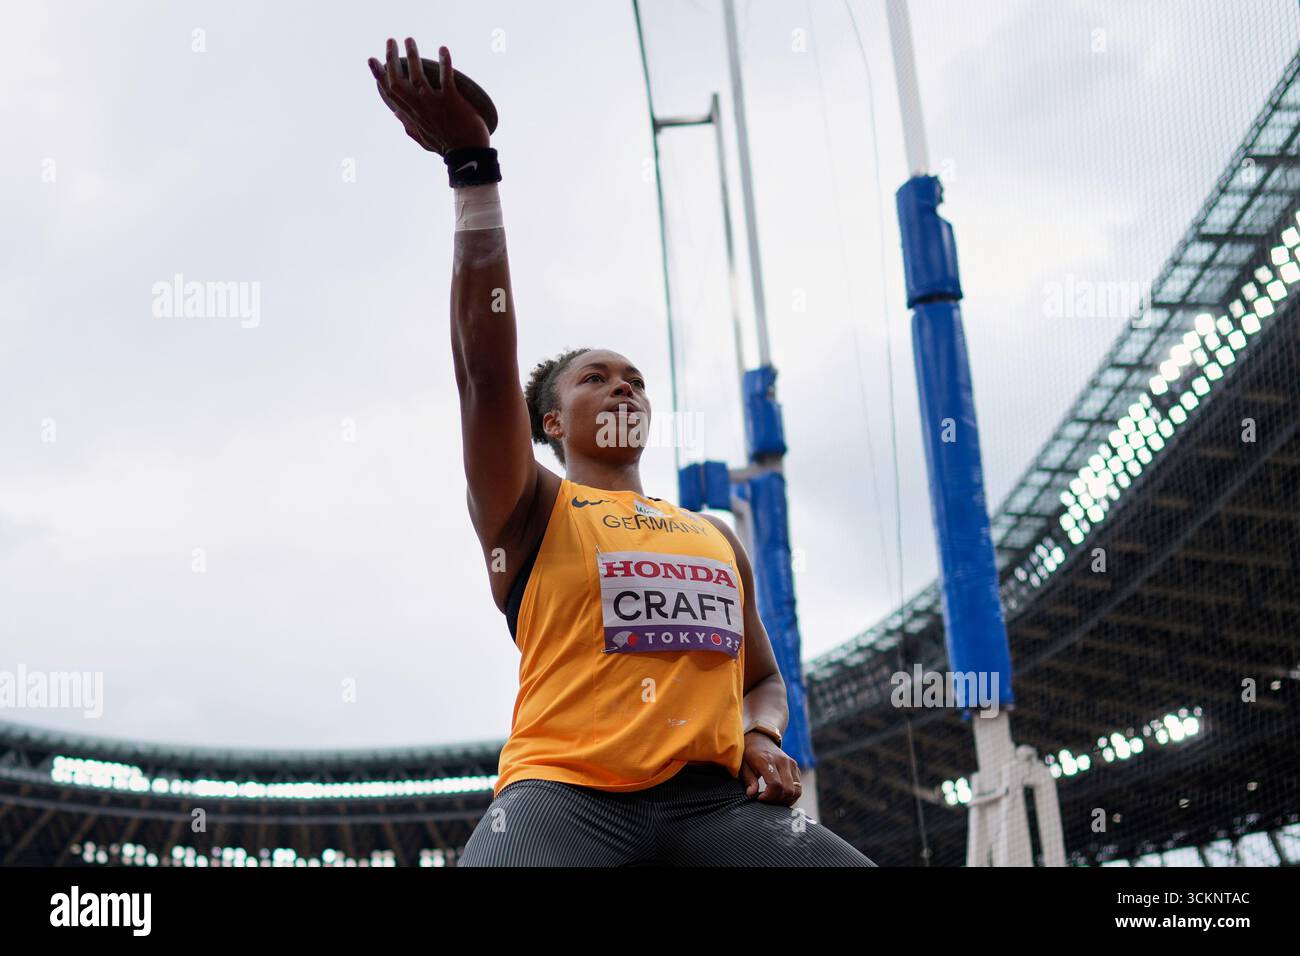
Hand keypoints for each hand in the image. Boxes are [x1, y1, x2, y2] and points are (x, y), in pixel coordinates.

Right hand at [367, 38, 490, 154]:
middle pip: (398, 80)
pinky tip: (443, 49)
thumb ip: (409, 125)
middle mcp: (419, 107)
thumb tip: (395, 113)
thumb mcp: (423, 139)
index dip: (379, 75)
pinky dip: (445, 62)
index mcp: (412, 115)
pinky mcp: (451, 101)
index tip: (372, 59)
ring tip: (410, 40)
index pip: (390, 92)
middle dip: (392, 59)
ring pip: (418, 76)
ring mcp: (434, 103)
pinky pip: (446, 78)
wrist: (468, 154)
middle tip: (391, 41)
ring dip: (413, 55)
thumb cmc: (447, 146)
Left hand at [739, 730, 802, 805]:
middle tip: (767, 801)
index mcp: (766, 760)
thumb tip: (751, 794)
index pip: (775, 784)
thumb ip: (749, 780)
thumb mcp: (743, 765)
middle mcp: (781, 761)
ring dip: (787, 799)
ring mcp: (790, 763)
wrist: (759, 738)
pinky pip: (799, 786)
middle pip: (788, 789)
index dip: (769, 796)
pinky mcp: (795, 766)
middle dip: (777, 800)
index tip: (760, 798)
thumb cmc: (749, 754)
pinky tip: (780, 796)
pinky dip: (791, 794)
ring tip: (774, 800)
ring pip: (797, 789)